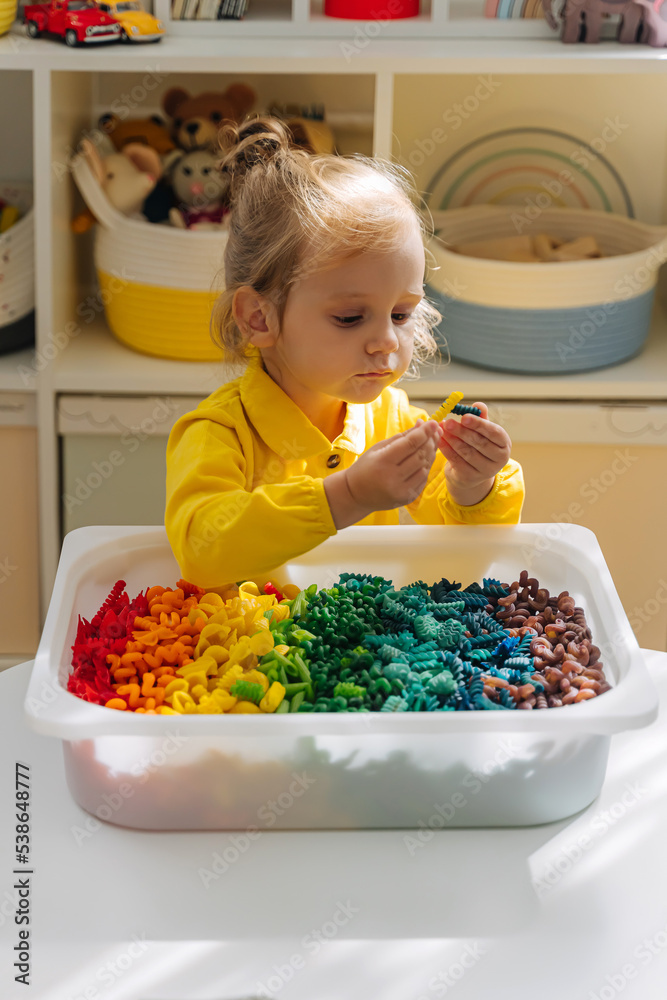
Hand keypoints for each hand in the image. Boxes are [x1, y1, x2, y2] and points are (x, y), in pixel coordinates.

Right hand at [324, 420, 440, 528]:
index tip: (434, 422)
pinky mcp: (408, 498)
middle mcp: (393, 478)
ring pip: (425, 468)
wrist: (356, 495)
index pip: (410, 444)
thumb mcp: (378, 448)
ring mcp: (402, 491)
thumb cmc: (365, 467)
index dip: (424, 432)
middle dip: (430, 441)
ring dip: (431, 453)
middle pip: (420, 456)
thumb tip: (422, 424)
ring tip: (432, 442)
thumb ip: (402, 437)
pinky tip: (426, 458)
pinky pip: (423, 479)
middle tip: (436, 430)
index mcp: (383, 462)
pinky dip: (426, 467)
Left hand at [437, 402, 511, 506]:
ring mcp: (485, 471)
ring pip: (466, 452)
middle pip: (479, 443)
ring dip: (452, 439)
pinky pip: (456, 461)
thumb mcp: (482, 431)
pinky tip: (439, 440)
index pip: (494, 433)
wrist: (471, 471)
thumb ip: (481, 417)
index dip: (479, 424)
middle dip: (462, 431)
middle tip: (448, 422)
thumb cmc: (478, 445)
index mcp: (504, 444)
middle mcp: (499, 459)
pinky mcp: (470, 478)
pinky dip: (446, 449)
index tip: (464, 416)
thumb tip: (478, 405)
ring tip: (442, 429)